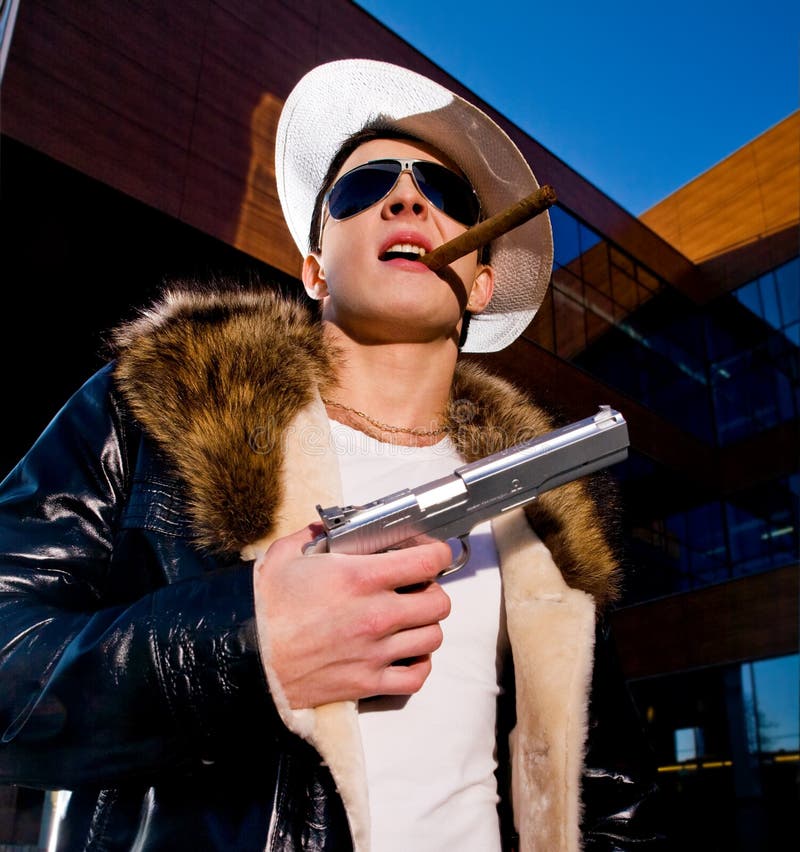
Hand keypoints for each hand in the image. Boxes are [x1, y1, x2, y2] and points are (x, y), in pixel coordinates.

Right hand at [253, 526, 451, 708]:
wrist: (244, 657)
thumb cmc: (264, 606)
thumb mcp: (286, 554)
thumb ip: (316, 534)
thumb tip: (331, 526)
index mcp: (361, 577)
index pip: (427, 560)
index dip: (436, 552)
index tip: (429, 552)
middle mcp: (377, 615)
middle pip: (439, 602)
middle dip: (432, 590)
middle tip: (415, 588)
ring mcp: (375, 652)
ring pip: (433, 637)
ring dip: (426, 626)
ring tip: (409, 619)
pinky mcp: (368, 683)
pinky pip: (416, 677)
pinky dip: (418, 665)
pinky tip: (405, 653)